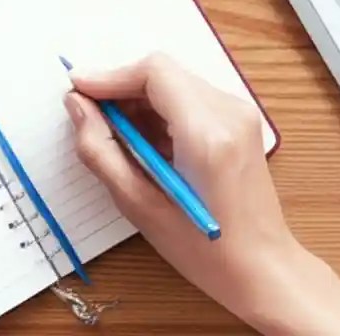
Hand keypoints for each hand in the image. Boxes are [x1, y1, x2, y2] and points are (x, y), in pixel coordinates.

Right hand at [66, 55, 339, 335]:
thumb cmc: (205, 250)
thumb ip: (101, 150)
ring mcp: (240, 114)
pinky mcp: (240, 122)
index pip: (154, 72)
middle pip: (164, 73)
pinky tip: (146, 144)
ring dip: (140, 100)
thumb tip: (77, 107)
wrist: (262, 267)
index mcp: (207, 133)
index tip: (78, 90)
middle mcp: (229, 112)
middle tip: (89, 117)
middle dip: (121, 88)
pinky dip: (161, 111)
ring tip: (117, 138)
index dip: (110, 76)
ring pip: (175, 83)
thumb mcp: (139, 205)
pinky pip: (191, 98)